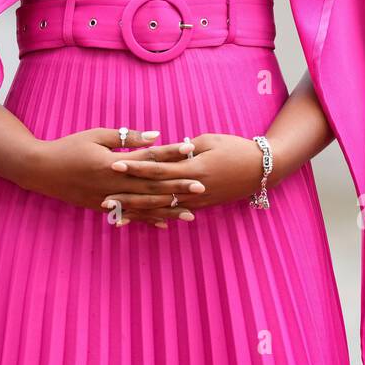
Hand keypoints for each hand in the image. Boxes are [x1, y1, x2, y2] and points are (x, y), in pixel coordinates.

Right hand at [22, 127, 205, 227]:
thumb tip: (155, 136)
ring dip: (169, 209)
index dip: (171, 154)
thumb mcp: (97, 135)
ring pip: (145, 206)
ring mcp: (109, 199)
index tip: (191, 151)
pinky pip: (131, 216)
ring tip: (191, 213)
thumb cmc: (70, 147)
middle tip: (202, 186)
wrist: (43, 170)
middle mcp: (114, 184)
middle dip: (178, 187)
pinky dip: (148, 220)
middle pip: (152, 186)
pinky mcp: (104, 208)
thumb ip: (127, 138)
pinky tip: (165, 224)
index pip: (149, 158)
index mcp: (114, 163)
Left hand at [104, 132, 267, 223]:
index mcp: (193, 168)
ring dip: (138, 212)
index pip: (158, 168)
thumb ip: (184, 148)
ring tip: (115, 215)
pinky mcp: (201, 206)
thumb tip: (162, 149)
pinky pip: (175, 213)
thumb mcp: (210, 141)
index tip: (114, 165)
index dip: (135, 167)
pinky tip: (142, 223)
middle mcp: (193, 188)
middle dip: (128, 195)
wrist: (261, 170)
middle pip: (155, 193)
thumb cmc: (236, 148)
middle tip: (104, 197)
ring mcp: (197, 200)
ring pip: (162, 208)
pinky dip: (157, 218)